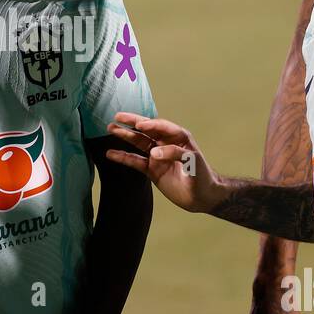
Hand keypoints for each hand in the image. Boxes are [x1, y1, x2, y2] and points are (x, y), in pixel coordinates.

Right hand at [104, 112, 224, 213]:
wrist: (202, 197)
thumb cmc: (202, 175)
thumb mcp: (193, 161)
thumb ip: (174, 153)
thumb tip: (153, 152)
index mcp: (179, 137)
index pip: (162, 127)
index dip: (151, 124)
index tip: (139, 125)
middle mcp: (166, 144)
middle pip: (147, 130)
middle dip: (132, 122)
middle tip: (117, 116)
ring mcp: (157, 156)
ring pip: (139, 143)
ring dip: (125, 136)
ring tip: (111, 128)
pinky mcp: (152, 170)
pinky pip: (136, 161)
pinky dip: (123, 157)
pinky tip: (111, 154)